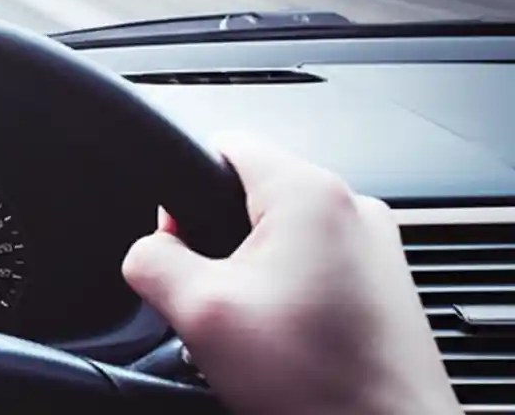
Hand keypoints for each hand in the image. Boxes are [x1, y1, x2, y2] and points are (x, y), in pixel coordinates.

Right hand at [122, 133, 459, 414]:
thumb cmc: (318, 383)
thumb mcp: (199, 312)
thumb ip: (151, 261)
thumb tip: (146, 251)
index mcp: (310, 193)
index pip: (223, 144)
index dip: (183, 191)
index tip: (181, 245)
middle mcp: (352, 208)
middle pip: (249, 197)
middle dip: (218, 247)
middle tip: (217, 304)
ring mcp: (374, 247)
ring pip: (279, 238)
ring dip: (252, 277)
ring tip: (255, 332)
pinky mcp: (381, 287)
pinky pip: (312, 268)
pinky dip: (287, 298)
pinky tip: (284, 344)